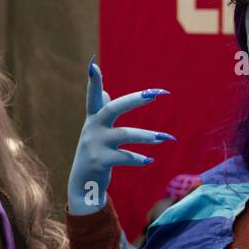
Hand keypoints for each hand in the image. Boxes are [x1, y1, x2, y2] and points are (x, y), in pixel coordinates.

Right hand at [66, 56, 174, 215]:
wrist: (82, 184)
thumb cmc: (94, 153)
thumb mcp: (94, 132)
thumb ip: (100, 112)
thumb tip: (106, 93)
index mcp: (93, 119)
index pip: (93, 96)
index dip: (93, 82)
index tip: (93, 65)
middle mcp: (92, 128)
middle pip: (113, 108)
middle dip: (134, 100)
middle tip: (154, 93)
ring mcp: (95, 145)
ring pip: (125, 135)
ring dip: (147, 135)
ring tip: (167, 137)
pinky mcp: (100, 161)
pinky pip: (124, 157)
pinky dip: (139, 158)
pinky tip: (149, 160)